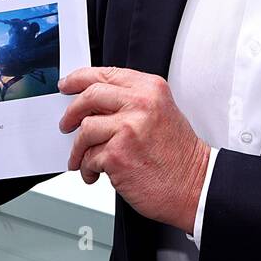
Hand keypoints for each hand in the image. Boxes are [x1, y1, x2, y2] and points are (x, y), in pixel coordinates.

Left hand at [58, 67, 209, 232]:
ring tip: (82, 160)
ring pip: (85, 129)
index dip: (79, 78)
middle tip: (66, 124)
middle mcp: (140, 104)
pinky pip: (88, 157)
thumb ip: (131, 101)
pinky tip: (95, 174)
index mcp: (150, 89)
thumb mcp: (161, 112)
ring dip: (78, 149)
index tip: (66, 85)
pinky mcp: (117, 155)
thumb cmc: (178, 155)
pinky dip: (87, 168)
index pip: (106, 74)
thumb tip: (93, 105)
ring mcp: (128, 128)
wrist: (194, 186)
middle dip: (71, 112)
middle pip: (89, 96)